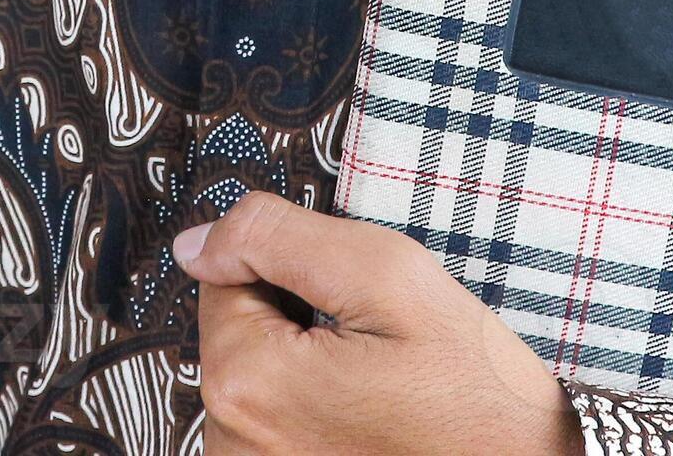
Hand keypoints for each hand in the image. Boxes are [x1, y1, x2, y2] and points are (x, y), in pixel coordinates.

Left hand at [174, 192, 582, 455]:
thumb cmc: (474, 393)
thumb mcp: (389, 276)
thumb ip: (278, 237)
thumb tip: (198, 242)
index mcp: (248, 383)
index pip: (223, 275)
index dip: (289, 268)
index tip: (347, 300)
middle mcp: (235, 442)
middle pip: (240, 330)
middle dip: (297, 318)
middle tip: (374, 347)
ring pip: (259, 377)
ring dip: (307, 368)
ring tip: (378, 388)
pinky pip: (277, 425)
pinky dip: (315, 412)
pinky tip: (369, 420)